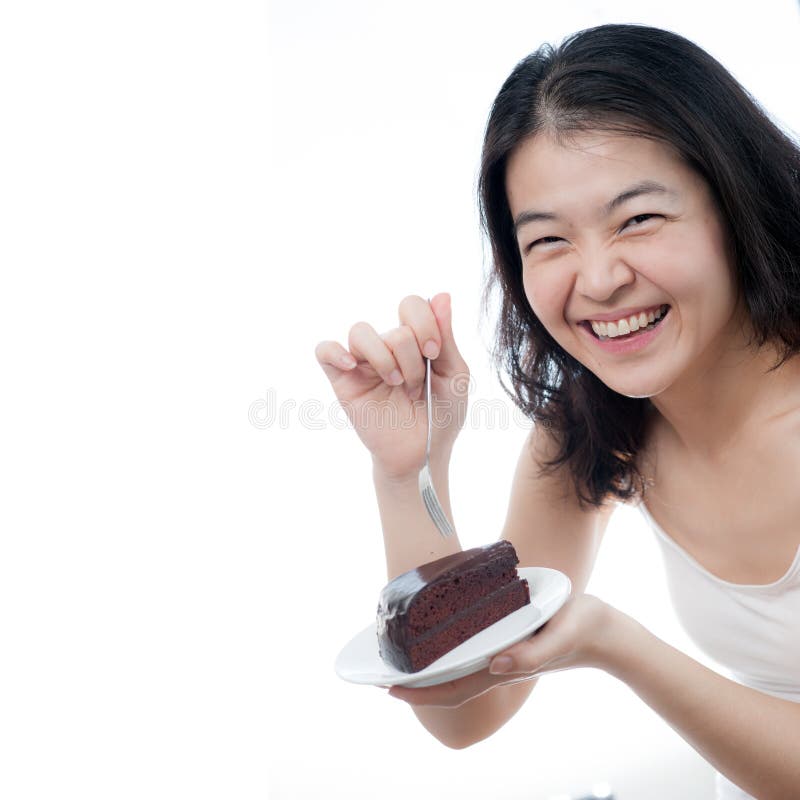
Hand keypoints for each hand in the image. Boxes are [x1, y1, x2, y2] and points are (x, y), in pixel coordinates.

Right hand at [314, 293, 470, 479]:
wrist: (422, 453)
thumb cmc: (441, 415)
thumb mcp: (453, 374)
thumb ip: (446, 335)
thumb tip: (441, 295)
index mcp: (415, 339)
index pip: (412, 305)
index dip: (424, 323)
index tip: (434, 352)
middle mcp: (387, 346)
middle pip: (394, 329)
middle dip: (412, 360)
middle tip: (417, 387)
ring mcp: (363, 362)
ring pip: (361, 332)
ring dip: (384, 360)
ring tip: (395, 384)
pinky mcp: (342, 381)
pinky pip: (325, 351)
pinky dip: (336, 352)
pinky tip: (353, 367)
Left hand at [386, 594, 616, 707]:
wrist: (605, 631)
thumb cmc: (583, 629)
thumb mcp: (561, 633)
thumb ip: (532, 654)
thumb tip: (495, 665)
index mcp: (505, 665)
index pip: (455, 687)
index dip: (422, 691)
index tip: (390, 688)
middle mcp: (497, 663)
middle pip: (449, 680)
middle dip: (415, 680)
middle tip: (379, 669)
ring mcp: (502, 654)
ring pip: (457, 667)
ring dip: (428, 665)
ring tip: (397, 653)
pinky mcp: (508, 641)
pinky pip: (472, 651)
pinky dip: (449, 650)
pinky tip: (436, 637)